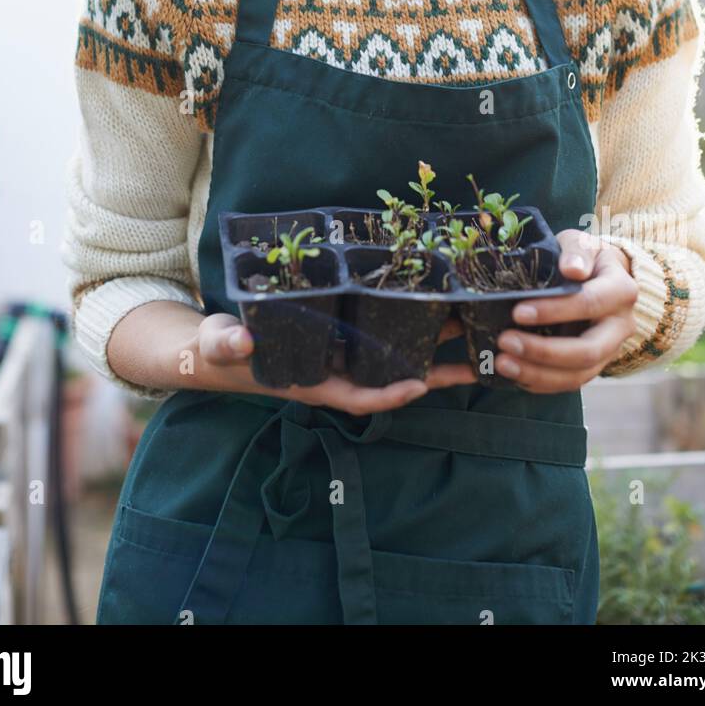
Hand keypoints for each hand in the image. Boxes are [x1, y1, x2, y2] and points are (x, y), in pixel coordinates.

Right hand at [189, 312, 476, 416]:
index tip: (419, 386)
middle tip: (483, 361)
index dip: (389, 395)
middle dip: (438, 372)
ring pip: (400, 355)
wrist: (224, 344)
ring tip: (482, 333)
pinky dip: (415, 326)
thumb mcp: (221, 345)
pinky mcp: (347, 335)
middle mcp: (339, 373)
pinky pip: (388, 335)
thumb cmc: (223, 349)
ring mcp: (346, 356)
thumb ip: (229, 343)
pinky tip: (440, 308)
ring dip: (439, 347)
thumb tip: (242, 340)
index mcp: (315, 383)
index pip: (359, 397)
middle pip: (396, 377)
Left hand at [494, 231, 637, 393]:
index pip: (590, 304)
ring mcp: (609, 350)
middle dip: (544, 352)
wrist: (601, 278)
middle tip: (505, 342)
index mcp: (620, 291)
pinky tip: (513, 374)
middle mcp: (620, 326)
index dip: (555, 311)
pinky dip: (540, 382)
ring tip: (502, 363)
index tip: (518, 312)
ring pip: (579, 375)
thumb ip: (577, 251)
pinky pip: (570, 383)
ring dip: (538, 374)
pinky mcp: (593, 365)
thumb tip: (572, 269)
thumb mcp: (581, 243)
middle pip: (588, 351)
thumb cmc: (584, 258)